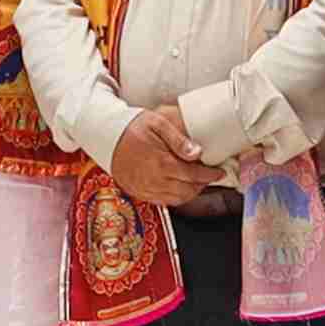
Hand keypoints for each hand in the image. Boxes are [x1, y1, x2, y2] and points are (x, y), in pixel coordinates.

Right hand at [109, 105, 238, 211]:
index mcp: (162, 163)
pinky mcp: (138, 192)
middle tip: (209, 176)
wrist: (105, 136)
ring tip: (196, 182)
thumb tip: (197, 152)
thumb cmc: (131, 127)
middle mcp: (154, 180)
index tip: (219, 172)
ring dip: (190, 192)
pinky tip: (178, 187)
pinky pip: (163, 201)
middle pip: (188, 190)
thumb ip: (178, 139)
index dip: (210, 175)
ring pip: (177, 199)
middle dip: (202, 185)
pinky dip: (175, 197)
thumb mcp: (156, 123)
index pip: (194, 175)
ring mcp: (145, 188)